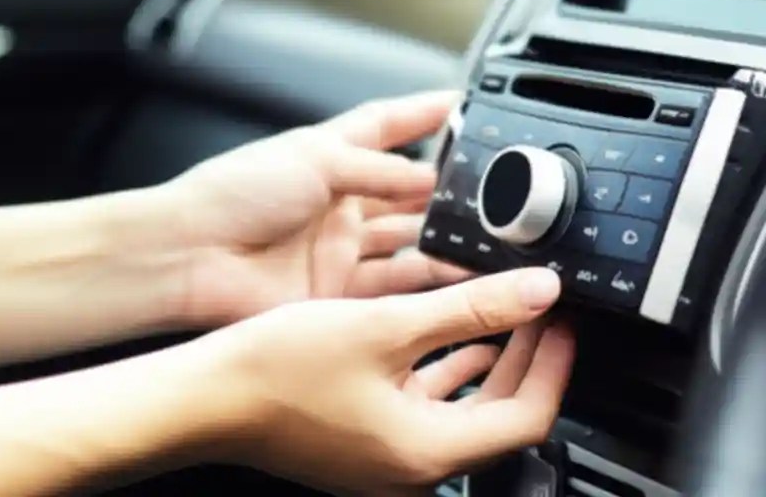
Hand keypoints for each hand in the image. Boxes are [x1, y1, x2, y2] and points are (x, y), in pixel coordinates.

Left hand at [157, 91, 468, 326]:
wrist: (189, 257)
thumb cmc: (231, 195)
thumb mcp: (315, 158)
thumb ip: (378, 169)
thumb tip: (429, 178)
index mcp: (329, 157)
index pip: (388, 126)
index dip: (424, 114)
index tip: (464, 104)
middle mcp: (339, 202)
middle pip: (406, 191)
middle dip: (446, 190)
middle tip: (491, 191)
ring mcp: (339, 247)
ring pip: (407, 241)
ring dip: (442, 239)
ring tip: (484, 237)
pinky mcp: (337, 290)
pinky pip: (394, 285)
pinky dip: (425, 282)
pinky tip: (453, 276)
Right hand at [186, 267, 574, 495]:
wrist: (202, 398)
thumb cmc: (276, 373)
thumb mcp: (388, 326)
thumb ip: (470, 309)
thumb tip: (536, 294)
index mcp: (427, 453)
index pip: (528, 416)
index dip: (554, 362)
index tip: (564, 320)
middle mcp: (412, 469)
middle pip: (501, 416)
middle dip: (527, 358)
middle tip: (541, 310)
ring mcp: (386, 461)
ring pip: (464, 410)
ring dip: (490, 361)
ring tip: (507, 312)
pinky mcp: (364, 441)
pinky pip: (426, 408)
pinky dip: (449, 371)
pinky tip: (450, 337)